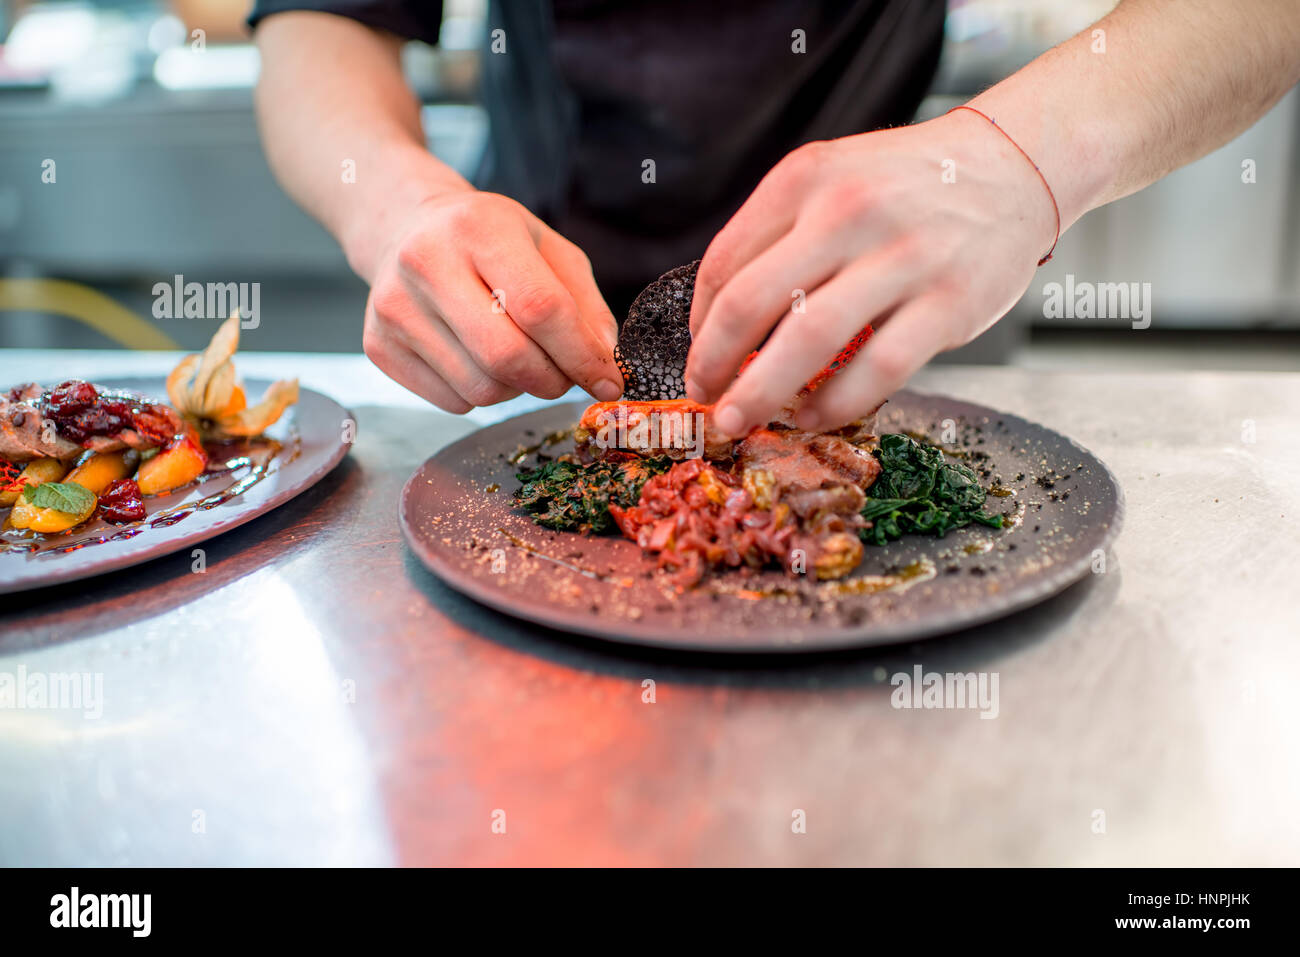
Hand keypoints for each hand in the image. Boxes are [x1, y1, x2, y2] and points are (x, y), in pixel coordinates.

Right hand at [362, 189, 622, 412]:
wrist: (405, 229)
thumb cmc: (488, 241)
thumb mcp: (548, 250)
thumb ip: (585, 306)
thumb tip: (605, 367)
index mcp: (478, 227)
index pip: (540, 308)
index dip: (582, 355)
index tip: (608, 381)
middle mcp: (426, 262)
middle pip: (507, 357)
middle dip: (552, 380)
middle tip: (565, 377)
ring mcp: (394, 308)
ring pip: (480, 389)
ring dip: (516, 388)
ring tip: (517, 357)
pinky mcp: (378, 346)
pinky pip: (452, 402)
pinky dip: (480, 394)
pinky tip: (477, 359)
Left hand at [685, 109, 1056, 435]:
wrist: (1013, 166)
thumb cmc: (908, 186)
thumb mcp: (832, 179)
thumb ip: (778, 235)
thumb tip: (719, 321)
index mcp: (806, 178)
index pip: (726, 262)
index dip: (698, 322)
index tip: (698, 357)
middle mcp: (848, 211)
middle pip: (752, 303)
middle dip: (713, 363)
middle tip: (704, 398)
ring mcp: (902, 257)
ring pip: (809, 340)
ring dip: (761, 391)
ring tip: (739, 419)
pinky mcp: (948, 302)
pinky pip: (877, 369)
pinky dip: (834, 404)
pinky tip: (813, 416)